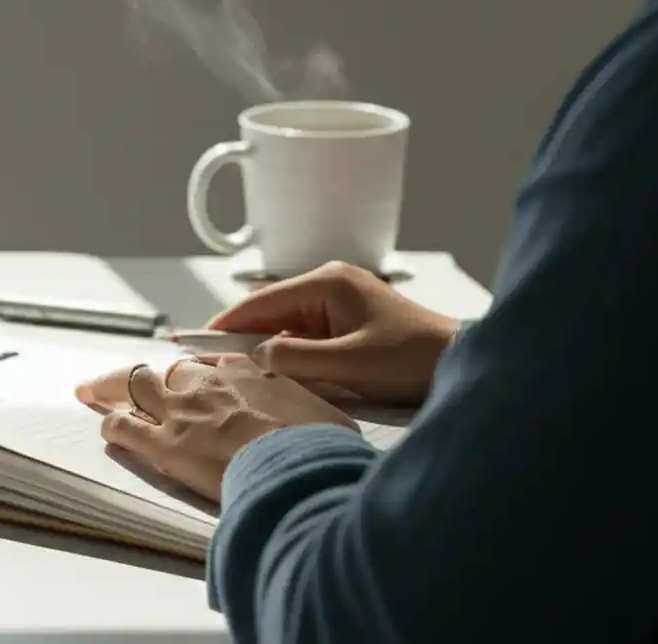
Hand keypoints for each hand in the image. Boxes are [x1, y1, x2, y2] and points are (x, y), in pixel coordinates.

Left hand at [75, 357, 358, 501]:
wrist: (297, 470)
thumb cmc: (318, 449)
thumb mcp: (325, 419)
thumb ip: (306, 414)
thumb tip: (318, 426)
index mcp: (250, 373)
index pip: (213, 366)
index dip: (199, 376)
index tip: (192, 382)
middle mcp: (210, 384)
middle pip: (170, 371)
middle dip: (153, 378)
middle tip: (135, 382)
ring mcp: (182, 410)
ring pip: (136, 385)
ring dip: (114, 387)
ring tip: (92, 389)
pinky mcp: (162, 442)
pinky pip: (124, 424)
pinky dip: (112, 423)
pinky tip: (104, 424)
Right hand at [208, 262, 459, 403]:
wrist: (461, 364)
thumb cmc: (413, 359)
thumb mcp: (350, 365)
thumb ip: (297, 359)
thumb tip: (258, 357)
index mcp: (328, 283)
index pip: (262, 301)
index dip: (226, 323)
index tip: (195, 342)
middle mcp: (330, 285)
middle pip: (270, 312)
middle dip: (242, 338)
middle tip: (211, 364)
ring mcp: (339, 303)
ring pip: (285, 326)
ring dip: (265, 349)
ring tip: (236, 374)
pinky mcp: (347, 322)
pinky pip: (305, 336)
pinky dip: (287, 353)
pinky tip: (274, 375)